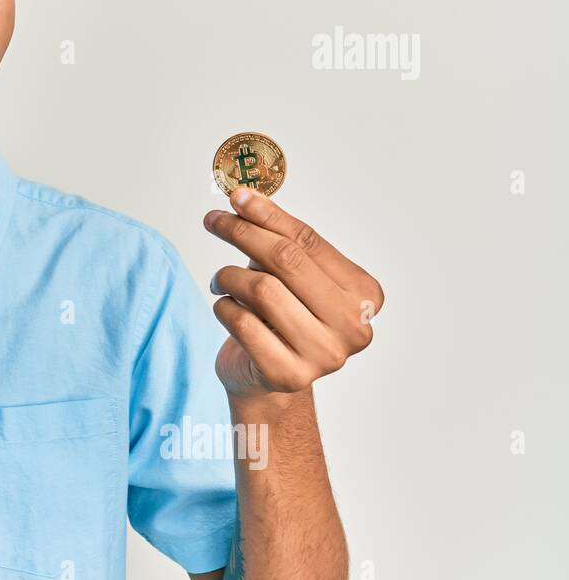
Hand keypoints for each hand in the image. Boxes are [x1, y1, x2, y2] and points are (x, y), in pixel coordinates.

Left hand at [203, 188, 383, 398]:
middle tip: (214, 220)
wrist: (269, 382)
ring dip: (228, 275)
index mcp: (365, 294)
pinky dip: (223, 306)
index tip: (237, 196)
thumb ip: (277, 238)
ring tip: (220, 280)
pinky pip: (241, 322)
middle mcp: (354, 326)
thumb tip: (244, 198)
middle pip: (287, 260)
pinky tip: (225, 307)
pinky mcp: (288, 375)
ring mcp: (324, 355)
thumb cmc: (281, 319)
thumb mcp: (289, 276)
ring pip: (262, 289)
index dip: (268, 214)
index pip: (309, 241)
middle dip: (243, 233)